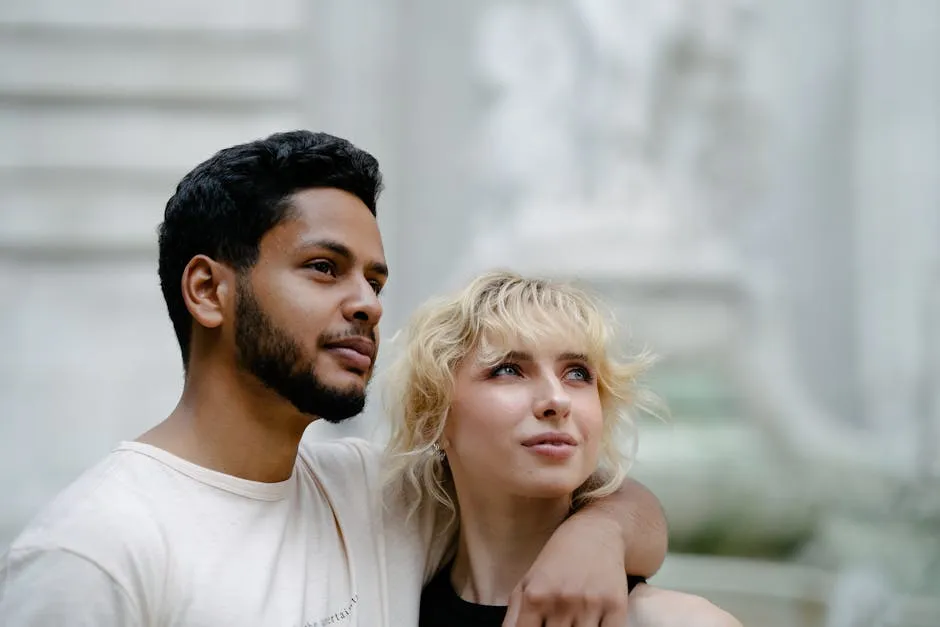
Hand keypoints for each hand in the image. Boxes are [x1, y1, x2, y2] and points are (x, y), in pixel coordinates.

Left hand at [503, 516, 627, 626]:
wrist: (596, 532)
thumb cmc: (558, 559)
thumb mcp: (528, 581)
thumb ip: (514, 615)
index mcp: (535, 596)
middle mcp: (562, 600)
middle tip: (559, 622)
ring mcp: (590, 604)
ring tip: (575, 621)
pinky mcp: (616, 605)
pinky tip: (594, 623)